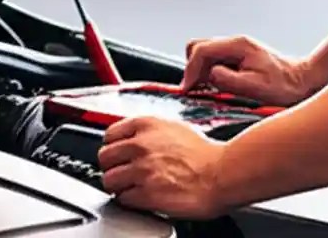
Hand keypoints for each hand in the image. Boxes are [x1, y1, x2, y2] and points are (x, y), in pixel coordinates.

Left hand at [97, 116, 227, 219]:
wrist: (223, 174)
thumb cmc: (206, 154)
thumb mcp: (175, 128)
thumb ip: (150, 132)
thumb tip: (135, 139)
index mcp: (147, 125)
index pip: (109, 134)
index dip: (114, 147)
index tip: (118, 155)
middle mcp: (141, 144)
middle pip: (104, 157)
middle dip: (112, 167)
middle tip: (122, 174)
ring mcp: (142, 169)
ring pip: (110, 180)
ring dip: (119, 186)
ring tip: (131, 188)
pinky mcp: (147, 193)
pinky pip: (123, 199)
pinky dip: (130, 201)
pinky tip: (141, 198)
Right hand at [181, 35, 314, 105]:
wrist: (304, 80)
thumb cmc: (284, 86)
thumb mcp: (256, 88)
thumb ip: (229, 80)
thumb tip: (210, 75)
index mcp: (238, 46)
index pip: (201, 50)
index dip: (190, 71)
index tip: (187, 89)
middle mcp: (235, 43)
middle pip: (198, 47)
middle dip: (192, 68)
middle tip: (195, 89)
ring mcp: (236, 49)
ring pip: (204, 54)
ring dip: (200, 71)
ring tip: (206, 90)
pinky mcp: (238, 57)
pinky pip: (214, 60)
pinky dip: (209, 73)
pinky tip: (217, 87)